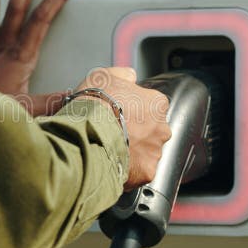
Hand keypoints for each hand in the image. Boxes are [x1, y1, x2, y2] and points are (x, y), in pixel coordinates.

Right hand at [75, 67, 171, 190]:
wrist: (86, 133)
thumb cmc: (95, 104)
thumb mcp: (104, 75)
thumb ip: (122, 74)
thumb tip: (130, 76)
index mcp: (156, 103)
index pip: (150, 106)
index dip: (132, 110)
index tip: (118, 113)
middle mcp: (162, 128)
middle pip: (150, 131)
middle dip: (135, 132)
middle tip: (113, 132)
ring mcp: (155, 151)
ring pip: (145, 153)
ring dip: (131, 152)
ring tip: (108, 149)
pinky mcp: (146, 172)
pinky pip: (137, 172)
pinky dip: (127, 170)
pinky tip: (111, 163)